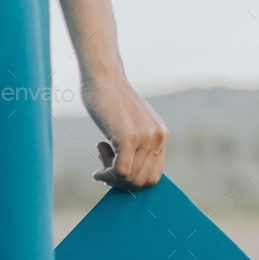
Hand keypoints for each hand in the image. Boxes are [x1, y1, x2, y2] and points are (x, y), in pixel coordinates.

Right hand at [81, 75, 168, 190]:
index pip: (154, 177)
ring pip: (131, 178)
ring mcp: (145, 138)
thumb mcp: (131, 125)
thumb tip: (129, 177)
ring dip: (111, 177)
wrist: (102, 77)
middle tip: (104, 168)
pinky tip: (96, 172)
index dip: (134, 182)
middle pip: (143, 181)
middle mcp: (158, 138)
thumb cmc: (110, 101)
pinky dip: (106, 176)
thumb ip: (137, 146)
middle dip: (121, 182)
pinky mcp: (129, 138)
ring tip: (100, 156)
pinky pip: (120, 172)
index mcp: (161, 136)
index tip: (116, 176)